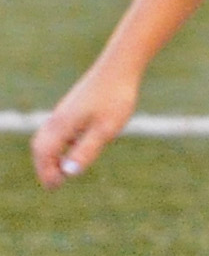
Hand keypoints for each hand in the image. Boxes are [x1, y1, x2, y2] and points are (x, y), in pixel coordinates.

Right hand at [30, 65, 139, 188]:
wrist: (120, 67)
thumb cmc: (115, 98)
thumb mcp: (105, 130)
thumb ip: (86, 150)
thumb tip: (68, 172)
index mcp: (62, 125)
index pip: (45, 153)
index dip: (46, 172)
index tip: (54, 187)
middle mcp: (58, 118)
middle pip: (41, 146)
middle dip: (44, 165)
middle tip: (54, 184)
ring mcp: (65, 111)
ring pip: (48, 137)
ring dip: (51, 155)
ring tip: (61, 171)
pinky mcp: (73, 106)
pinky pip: (58, 129)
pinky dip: (59, 144)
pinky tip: (72, 149)